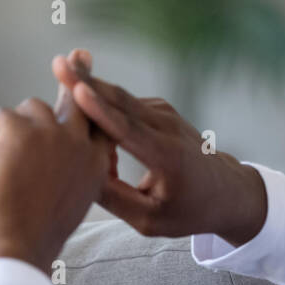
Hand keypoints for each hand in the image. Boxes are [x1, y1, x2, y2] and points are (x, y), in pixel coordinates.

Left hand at [0, 92, 114, 271]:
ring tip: (6, 171)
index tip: (92, 74)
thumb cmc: (32, 237)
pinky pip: (0, 117)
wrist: (16, 250)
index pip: (98, 121)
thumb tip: (50, 149)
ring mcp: (52, 133)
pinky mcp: (20, 129)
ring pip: (28, 109)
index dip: (91, 100)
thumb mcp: (64, 202)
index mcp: (95, 165)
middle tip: (75, 56)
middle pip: (75, 98)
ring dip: (13, 132)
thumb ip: (67, 171)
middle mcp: (80, 144)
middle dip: (75, 74)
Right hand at [51, 54, 266, 245]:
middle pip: (121, 101)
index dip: (100, 110)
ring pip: (119, 98)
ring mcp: (165, 114)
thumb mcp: (150, 220)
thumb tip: (78, 174)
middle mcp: (167, 128)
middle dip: (87, 81)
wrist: (226, 192)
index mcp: (167, 157)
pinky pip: (123, 105)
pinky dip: (101, 108)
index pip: (128, 130)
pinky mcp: (158, 109)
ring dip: (88, 92)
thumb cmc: (188, 210)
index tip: (78, 90)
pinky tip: (85, 120)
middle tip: (57, 63)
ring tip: (60, 74)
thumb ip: (115, 200)